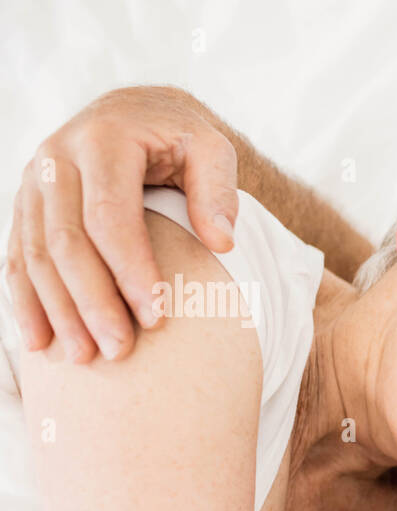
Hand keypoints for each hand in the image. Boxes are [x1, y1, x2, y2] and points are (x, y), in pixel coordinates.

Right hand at [6, 86, 238, 361]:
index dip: (131, 270)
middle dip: (92, 301)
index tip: (157, 318)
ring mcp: (32, 181)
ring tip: (85, 358)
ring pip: (35, 254)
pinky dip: (26, 301)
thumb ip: (218, 190)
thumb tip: (222, 241)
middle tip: (120, 350)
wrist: (135, 112)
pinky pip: (17, 256)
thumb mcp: (211, 148)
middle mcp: (56, 157)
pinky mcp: (25, 205)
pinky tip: (41, 342)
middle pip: (66, 241)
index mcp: (103, 139)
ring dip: (56, 310)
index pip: (110, 216)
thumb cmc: (180, 138)